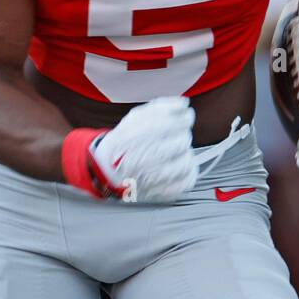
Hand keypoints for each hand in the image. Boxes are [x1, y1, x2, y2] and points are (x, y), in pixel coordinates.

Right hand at [71, 96, 199, 202]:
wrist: (109, 170)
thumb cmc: (126, 142)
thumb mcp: (136, 118)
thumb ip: (161, 107)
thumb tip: (184, 104)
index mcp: (134, 139)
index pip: (169, 125)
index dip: (183, 118)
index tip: (186, 116)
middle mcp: (142, 161)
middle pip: (181, 142)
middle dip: (183, 135)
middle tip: (178, 134)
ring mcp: (152, 180)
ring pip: (186, 162)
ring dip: (186, 153)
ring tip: (177, 150)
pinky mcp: (162, 193)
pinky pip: (187, 181)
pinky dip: (189, 171)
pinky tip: (180, 163)